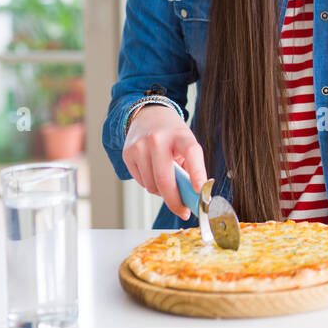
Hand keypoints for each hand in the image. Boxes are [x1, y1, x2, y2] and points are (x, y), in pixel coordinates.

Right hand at [122, 105, 207, 219]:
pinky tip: (153, 173)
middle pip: (165, 179)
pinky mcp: (128, 154)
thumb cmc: (172, 135)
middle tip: (183, 211)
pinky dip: (150, 185)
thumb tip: (192, 197)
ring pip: (152, 186)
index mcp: (180, 134)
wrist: (149, 116)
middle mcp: (158, 139)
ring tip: (167, 181)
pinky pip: (141, 182)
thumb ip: (190, 168)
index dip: (197, 173)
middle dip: (175, 201)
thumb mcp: (186, 144)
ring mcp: (140, 146)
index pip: (191, 153)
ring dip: (162, 192)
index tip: (200, 191)